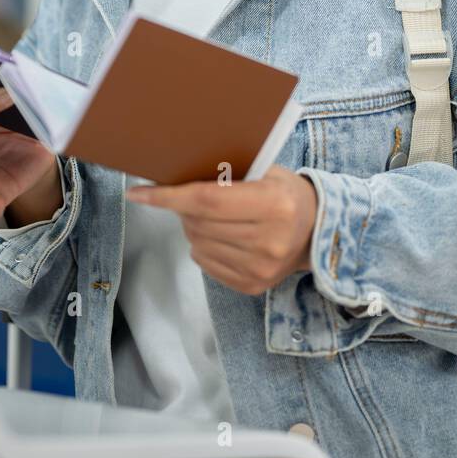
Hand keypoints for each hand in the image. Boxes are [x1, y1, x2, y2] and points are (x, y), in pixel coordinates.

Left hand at [126, 164, 317, 295]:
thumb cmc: (286, 193)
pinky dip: (204, 246)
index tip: (138, 193)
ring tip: (214, 216)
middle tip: (191, 196)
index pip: (208, 200)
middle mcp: (270, 240)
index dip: (169, 196)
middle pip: (199, 223)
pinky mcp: (253, 285)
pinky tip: (222, 235)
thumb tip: (176, 177)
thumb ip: (229, 175)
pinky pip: (205, 263)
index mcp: (275, 205)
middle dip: (183, 208)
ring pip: (198, 244)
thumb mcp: (267, 172)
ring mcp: (261, 267)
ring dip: (193, 227)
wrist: (318, 233)